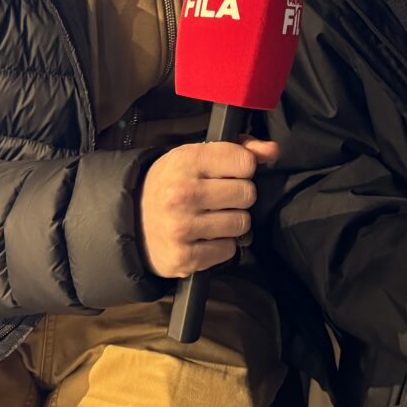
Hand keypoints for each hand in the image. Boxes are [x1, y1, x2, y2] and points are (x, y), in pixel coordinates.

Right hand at [137, 135, 278, 278]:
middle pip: (247, 193)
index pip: (245, 162)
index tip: (229, 173)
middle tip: (220, 197)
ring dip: (232, 222)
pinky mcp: (184, 257)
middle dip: (239, 196)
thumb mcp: (198, 156)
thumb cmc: (174, 183)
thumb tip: (272, 150)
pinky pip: (228, 249)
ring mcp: (181, 227)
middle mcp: (182, 193)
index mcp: (186, 161)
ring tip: (212, 217)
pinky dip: (221, 245)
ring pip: (242, 223)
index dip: (244, 168)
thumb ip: (239, 149)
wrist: (134, 220)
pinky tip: (204, 237)